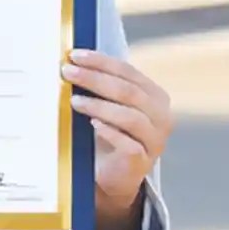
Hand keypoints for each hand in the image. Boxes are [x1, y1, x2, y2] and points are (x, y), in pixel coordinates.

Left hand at [63, 48, 172, 209]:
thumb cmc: (108, 132)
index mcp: (154, 95)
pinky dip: (110, 132)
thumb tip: (70, 63)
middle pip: (128, 91)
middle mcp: (160, 116)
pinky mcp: (142, 162)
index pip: (127, 72)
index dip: (101, 62)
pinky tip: (94, 125)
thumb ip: (99, 86)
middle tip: (67, 72)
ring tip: (74, 101)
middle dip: (94, 79)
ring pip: (129, 117)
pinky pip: (128, 144)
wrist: (113, 174)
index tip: (74, 55)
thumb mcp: (108, 104)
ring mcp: (154, 140)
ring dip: (99, 106)